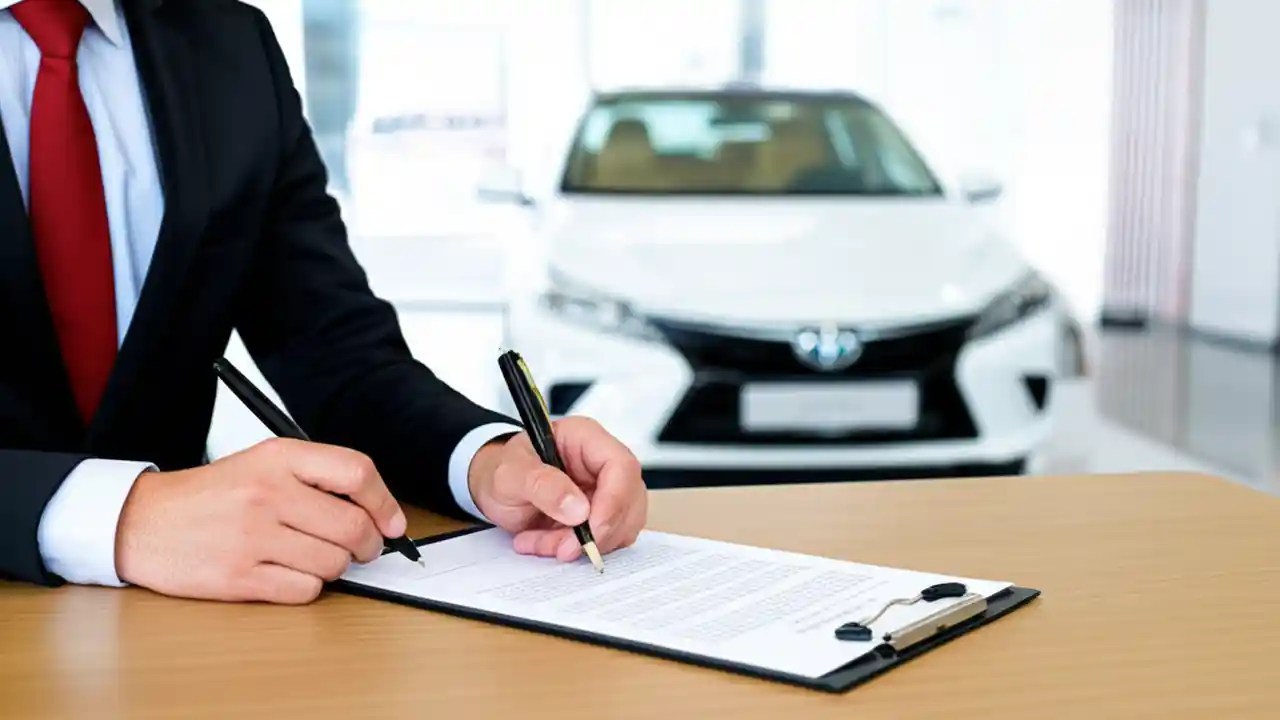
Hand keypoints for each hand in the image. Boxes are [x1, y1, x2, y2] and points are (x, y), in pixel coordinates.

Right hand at [114, 438, 406, 603]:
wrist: (142, 522)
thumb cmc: (212, 495)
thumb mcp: (263, 463)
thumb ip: (318, 477)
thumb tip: (380, 512)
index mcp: (278, 458)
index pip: (356, 472)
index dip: (385, 502)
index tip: (393, 523)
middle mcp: (268, 493)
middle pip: (353, 525)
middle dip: (368, 544)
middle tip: (361, 548)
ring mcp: (252, 536)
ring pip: (334, 563)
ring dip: (335, 567)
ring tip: (313, 556)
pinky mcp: (239, 576)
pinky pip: (305, 590)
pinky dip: (307, 586)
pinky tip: (287, 572)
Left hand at [468, 417, 647, 561]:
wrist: (495, 489)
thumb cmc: (502, 470)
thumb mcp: (510, 474)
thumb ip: (542, 486)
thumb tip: (579, 509)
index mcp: (585, 439)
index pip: (621, 466)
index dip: (614, 501)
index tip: (592, 531)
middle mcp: (602, 464)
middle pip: (628, 500)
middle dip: (596, 532)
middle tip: (561, 548)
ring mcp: (606, 492)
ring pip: (620, 526)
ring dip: (581, 545)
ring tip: (540, 542)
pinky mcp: (602, 517)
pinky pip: (605, 541)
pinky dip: (576, 550)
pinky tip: (546, 543)